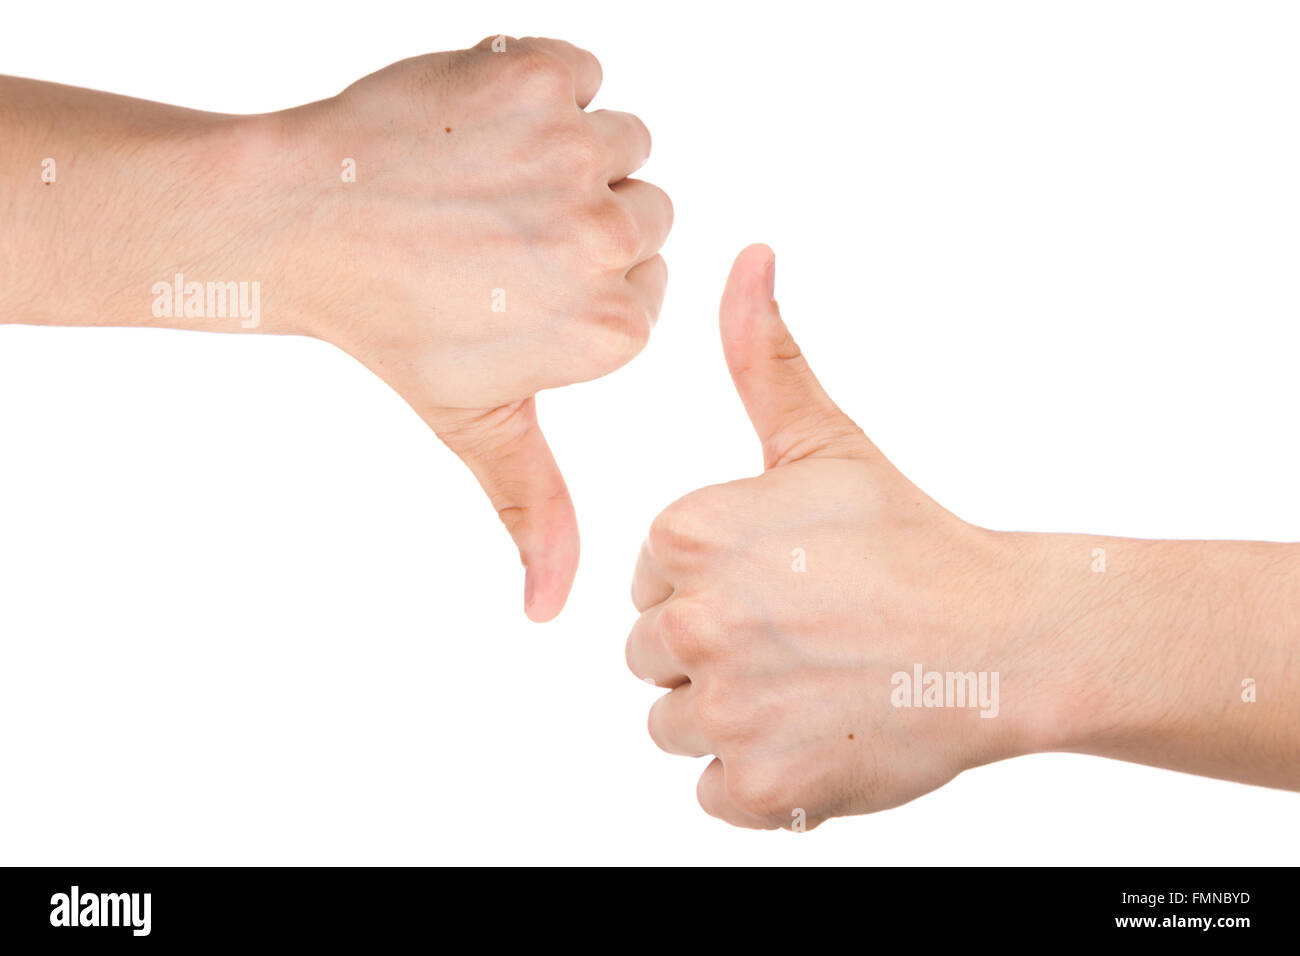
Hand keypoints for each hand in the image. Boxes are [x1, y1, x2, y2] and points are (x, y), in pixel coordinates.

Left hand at [2, 37, 669, 621]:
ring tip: (487, 184)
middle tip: (497, 236)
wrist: (300, 218)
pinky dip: (540, 90)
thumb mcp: (474, 428)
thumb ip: (534, 511)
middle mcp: (610, 241)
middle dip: (584, 222)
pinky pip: (585, 76)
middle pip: (645, 215)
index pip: (644, 288)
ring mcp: (575, 155)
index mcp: (611, 329)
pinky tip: (480, 130)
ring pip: (621, 144)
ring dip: (566, 156)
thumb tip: (548, 613)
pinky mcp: (541, 78)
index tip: (518, 286)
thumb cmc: (392, 327)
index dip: (584, 283)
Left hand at [626, 245, 1038, 828]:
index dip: (713, 583)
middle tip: (800, 635)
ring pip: (675, 724)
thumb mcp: (826, 440)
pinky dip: (759, 775)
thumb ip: (764, 356)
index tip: (780, 582)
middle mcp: (690, 624)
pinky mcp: (757, 789)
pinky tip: (815, 733)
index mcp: (688, 537)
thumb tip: (748, 256)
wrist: (1004, 639)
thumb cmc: (910, 539)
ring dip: (731, 714)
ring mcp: (725, 713)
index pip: (651, 579)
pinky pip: (712, 789)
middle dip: (714, 649)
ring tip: (808, 683)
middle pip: (652, 654)